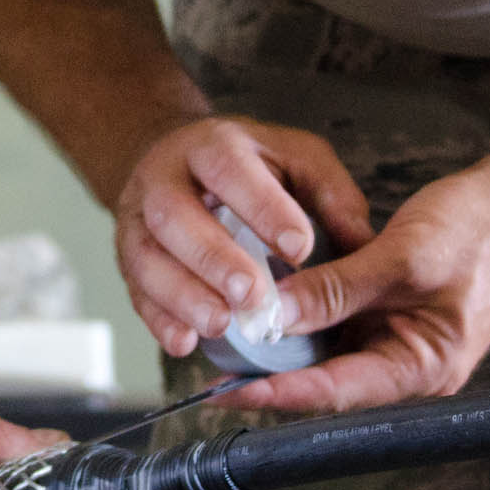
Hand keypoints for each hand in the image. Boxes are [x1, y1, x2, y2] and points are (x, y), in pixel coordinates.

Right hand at [113, 114, 371, 358]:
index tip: (298, 248)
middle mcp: (164, 179)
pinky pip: (135, 292)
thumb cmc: (248, 167)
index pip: (229, 168)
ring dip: (183, 295)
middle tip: (252, 295)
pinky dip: (159, 320)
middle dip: (213, 258)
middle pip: (174, 215)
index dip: (261, 208)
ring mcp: (137, 219)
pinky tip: (186, 343)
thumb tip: (362, 243)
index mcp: (211, 146)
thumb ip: (332, 194)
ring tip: (221, 324)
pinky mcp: (127, 258)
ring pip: (145, 257)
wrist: (174, 162)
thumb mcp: (298, 159)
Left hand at [227, 161, 489, 413]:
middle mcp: (411, 366)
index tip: (228, 393)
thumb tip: (272, 316)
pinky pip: (341, 328)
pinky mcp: (394, 317)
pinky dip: (307, 320)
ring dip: (285, 349)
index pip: (337, 393)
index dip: (279, 395)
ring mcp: (402, 342)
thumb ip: (337, 289)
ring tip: (228, 344)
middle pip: (328, 383)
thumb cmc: (482, 228)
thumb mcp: (402, 257)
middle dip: (273, 378)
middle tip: (213, 373)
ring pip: (330, 355)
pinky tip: (270, 309)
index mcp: (424, 368)